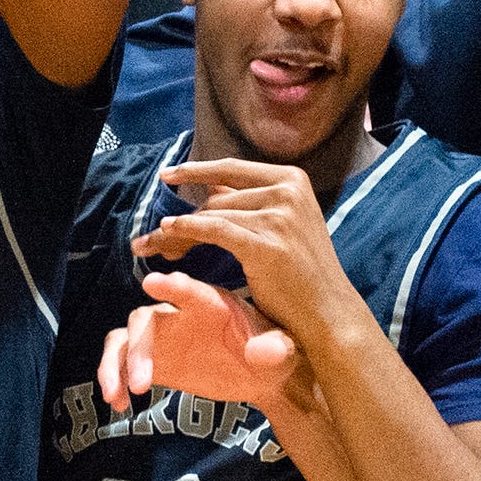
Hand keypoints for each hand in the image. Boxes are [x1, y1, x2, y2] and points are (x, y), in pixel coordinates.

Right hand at [101, 271, 300, 410]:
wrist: (265, 376)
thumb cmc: (275, 352)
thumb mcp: (283, 349)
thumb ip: (275, 347)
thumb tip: (263, 353)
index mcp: (210, 303)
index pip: (187, 290)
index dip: (170, 286)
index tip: (151, 284)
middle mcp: (179, 315)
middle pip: (144, 319)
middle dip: (138, 348)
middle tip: (142, 384)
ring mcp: (163, 339)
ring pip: (124, 340)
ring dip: (114, 364)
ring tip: (116, 396)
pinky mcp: (156, 363)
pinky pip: (122, 365)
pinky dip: (114, 381)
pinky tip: (119, 405)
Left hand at [132, 158, 363, 351]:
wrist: (329, 312)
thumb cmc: (301, 272)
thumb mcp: (284, 223)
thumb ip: (253, 201)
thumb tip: (212, 184)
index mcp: (291, 179)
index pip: (231, 169)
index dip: (195, 171)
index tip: (166, 176)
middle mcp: (286, 191)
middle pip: (216, 198)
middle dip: (184, 219)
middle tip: (154, 240)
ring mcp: (278, 216)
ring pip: (210, 216)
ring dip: (177, 234)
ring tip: (152, 248)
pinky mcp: (266, 244)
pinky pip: (215, 230)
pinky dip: (187, 229)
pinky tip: (166, 232)